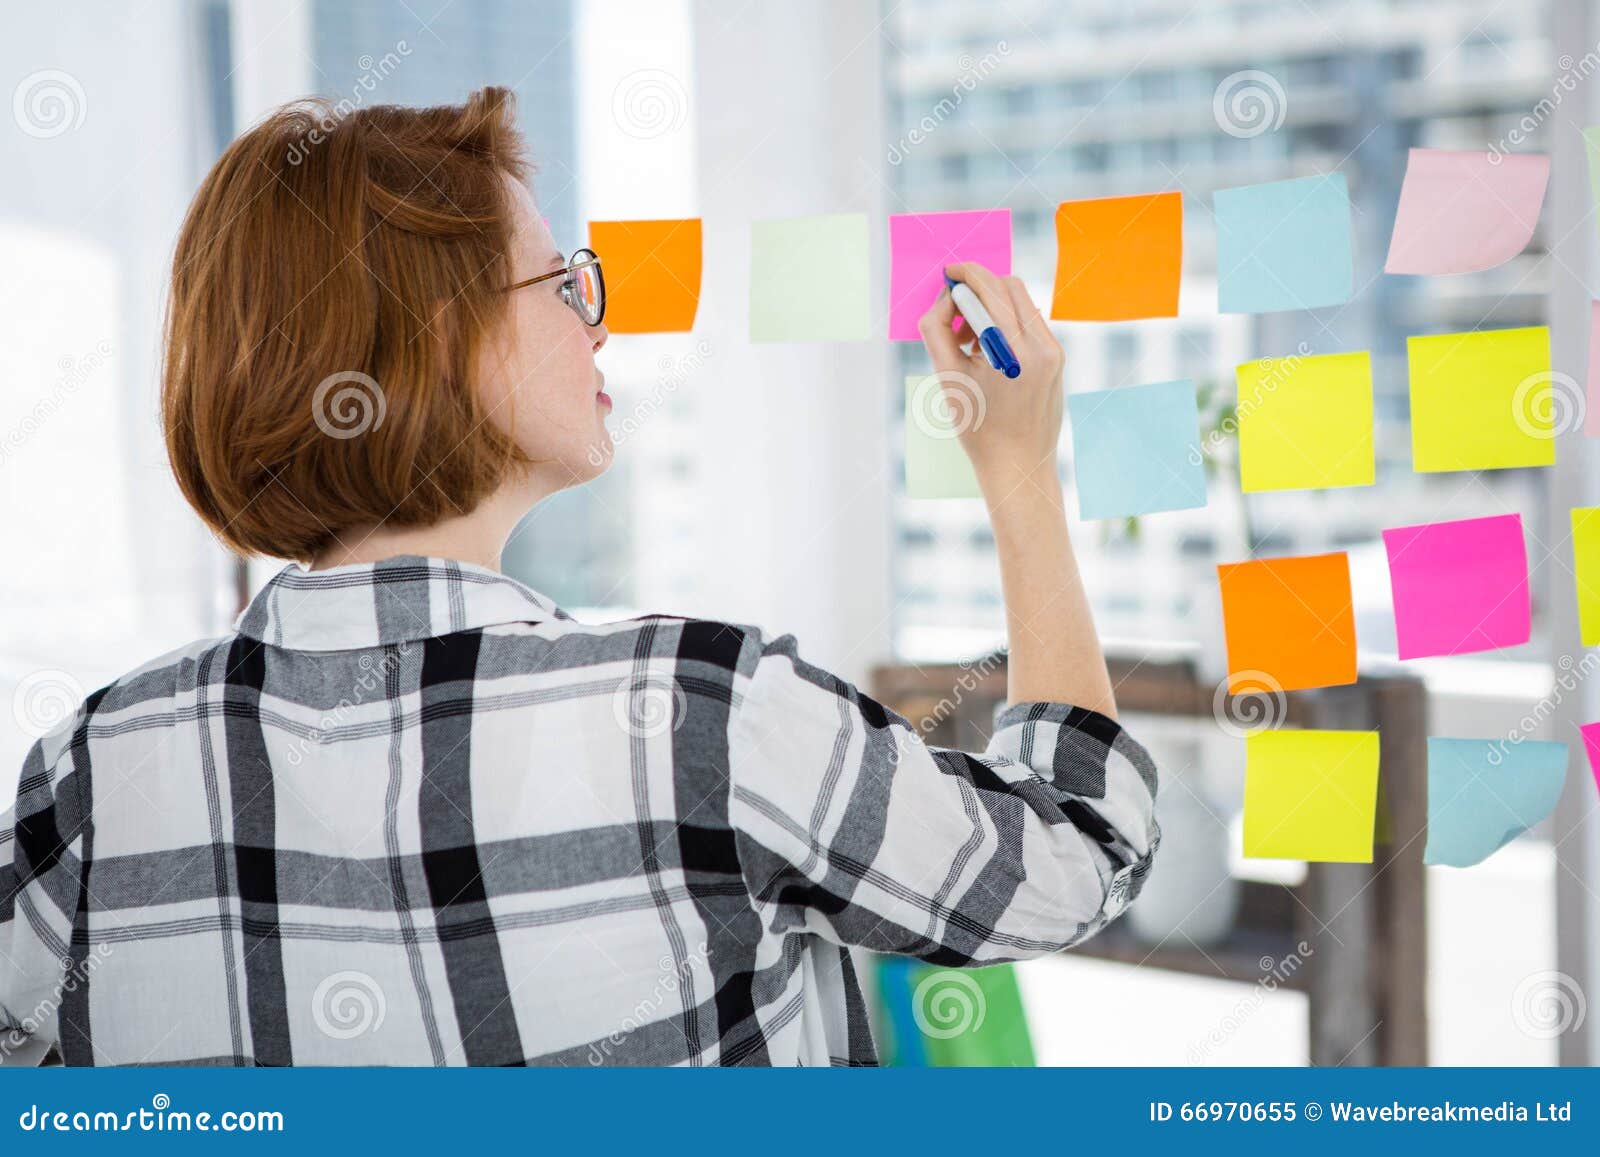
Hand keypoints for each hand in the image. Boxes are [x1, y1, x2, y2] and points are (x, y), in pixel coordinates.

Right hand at [916, 262, 1064, 480]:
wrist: (1017, 466)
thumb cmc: (978, 427)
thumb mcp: (947, 377)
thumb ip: (937, 330)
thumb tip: (945, 297)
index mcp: (1012, 351)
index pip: (990, 289)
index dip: (967, 274)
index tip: (948, 273)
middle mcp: (1041, 346)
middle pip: (1009, 287)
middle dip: (979, 285)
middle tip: (953, 304)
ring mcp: (1054, 352)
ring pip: (1021, 303)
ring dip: (991, 305)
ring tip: (967, 339)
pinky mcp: (1058, 360)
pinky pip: (1030, 324)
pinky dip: (1005, 324)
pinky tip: (985, 352)